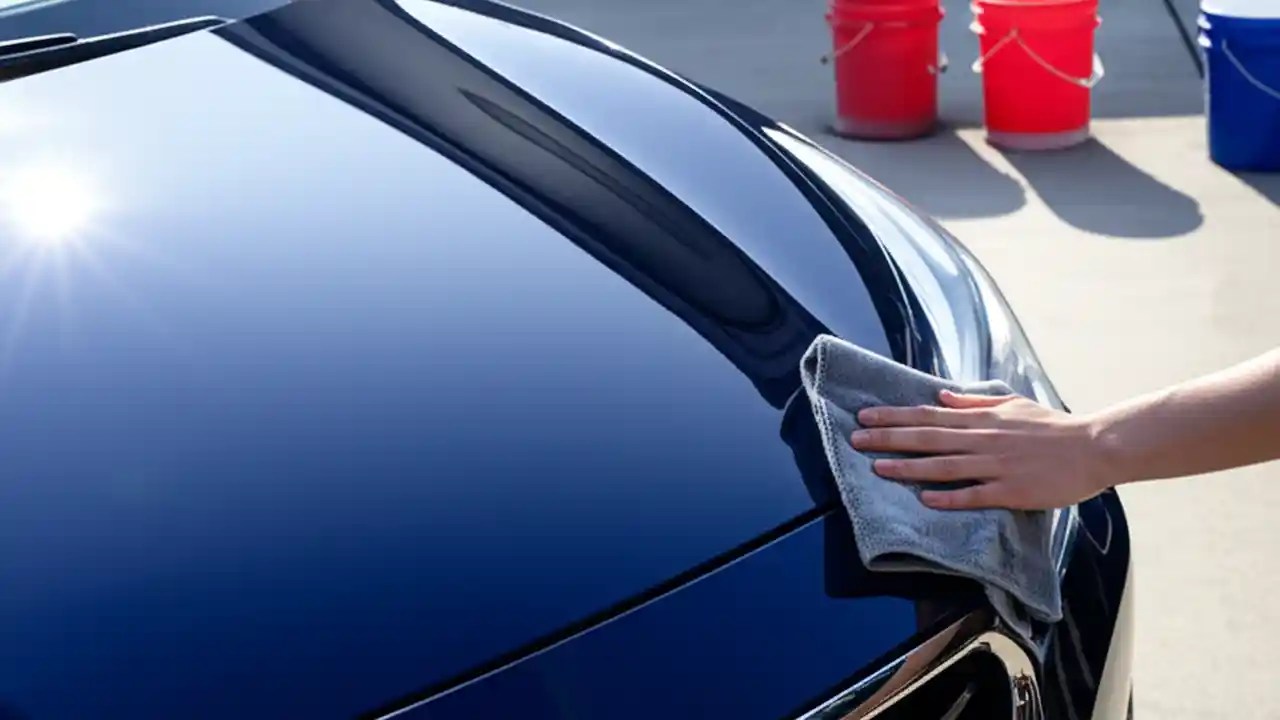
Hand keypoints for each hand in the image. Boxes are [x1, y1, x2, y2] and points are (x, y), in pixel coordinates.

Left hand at [849, 390, 1117, 510]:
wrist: (1093, 447)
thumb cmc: (1052, 427)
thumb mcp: (1011, 404)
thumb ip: (973, 402)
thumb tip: (940, 395)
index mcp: (982, 419)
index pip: (928, 416)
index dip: (895, 416)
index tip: (866, 416)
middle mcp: (983, 440)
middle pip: (927, 438)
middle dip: (888, 439)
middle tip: (855, 439)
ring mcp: (996, 466)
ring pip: (944, 465)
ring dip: (908, 467)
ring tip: (877, 468)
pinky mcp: (1012, 491)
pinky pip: (974, 494)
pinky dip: (949, 496)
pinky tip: (924, 498)